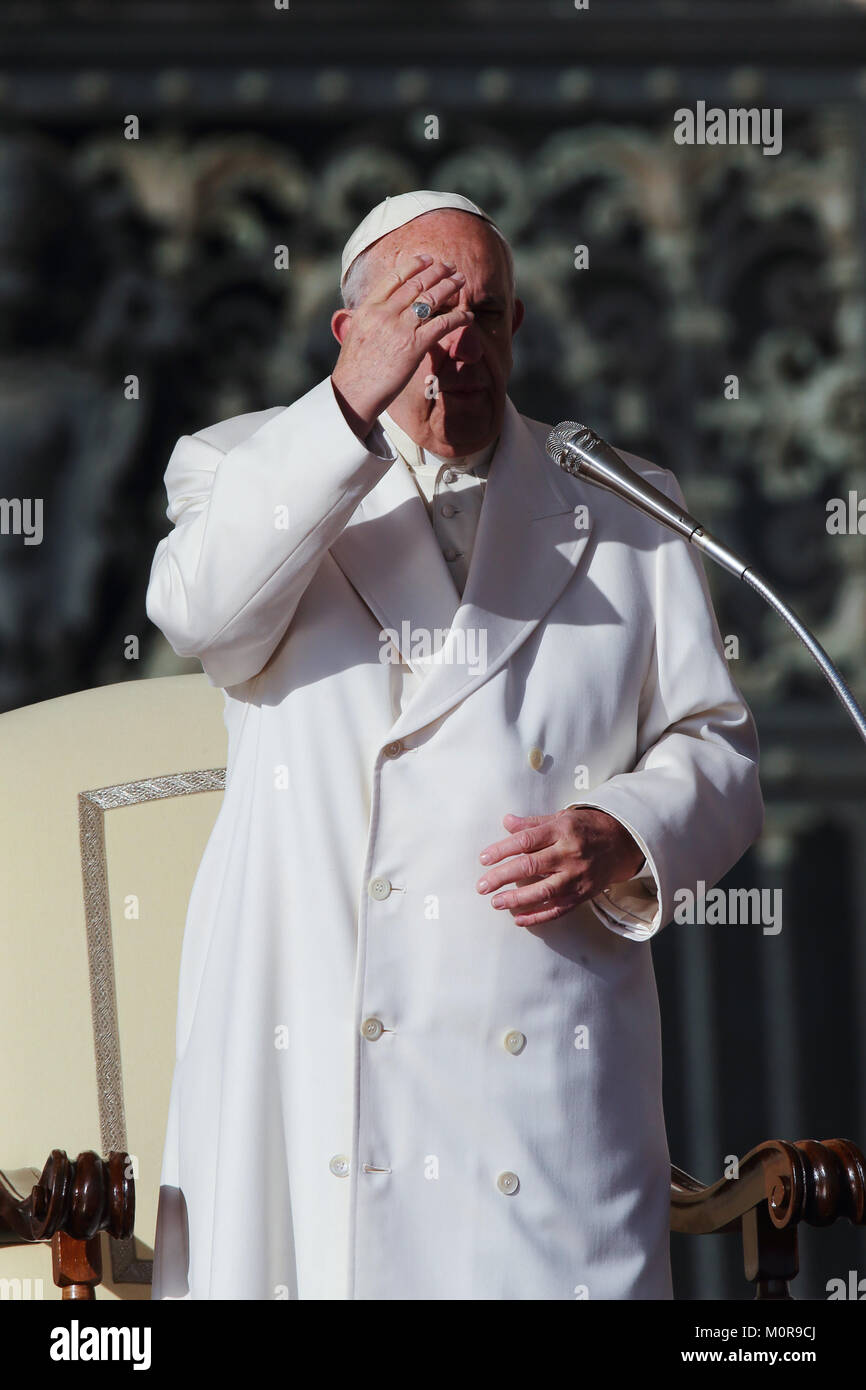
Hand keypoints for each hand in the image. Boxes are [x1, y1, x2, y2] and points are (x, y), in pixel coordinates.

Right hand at [330, 253, 473, 435]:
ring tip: (461, 281)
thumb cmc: (354, 371)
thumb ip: (367, 319)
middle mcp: (384, 314)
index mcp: (368, 308)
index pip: (394, 278)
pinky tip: (468, 315)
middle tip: (451, 267)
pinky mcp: (414, 347)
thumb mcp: (355, 335)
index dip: (414, 265)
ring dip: (449, 287)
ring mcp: (400, 329)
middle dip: (437, 272)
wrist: (353, 393)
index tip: (427, 259)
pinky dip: (457, 317)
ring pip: (430, 299)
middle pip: (416, 284)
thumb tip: (372, 313)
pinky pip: (442, 325)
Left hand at [475, 808, 645, 927]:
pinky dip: (537, 916)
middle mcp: (569, 854)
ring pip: (543, 891)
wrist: (622, 842)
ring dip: (516, 899)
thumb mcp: (561, 818)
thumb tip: (506, 822)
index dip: (502, 850)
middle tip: (482, 886)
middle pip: (530, 866)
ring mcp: (577, 876)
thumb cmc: (585, 828)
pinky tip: (519, 919)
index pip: (525, 840)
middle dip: (502, 877)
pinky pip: (557, 909)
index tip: (483, 859)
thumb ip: (532, 823)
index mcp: (561, 830)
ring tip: (496, 902)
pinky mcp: (583, 894)